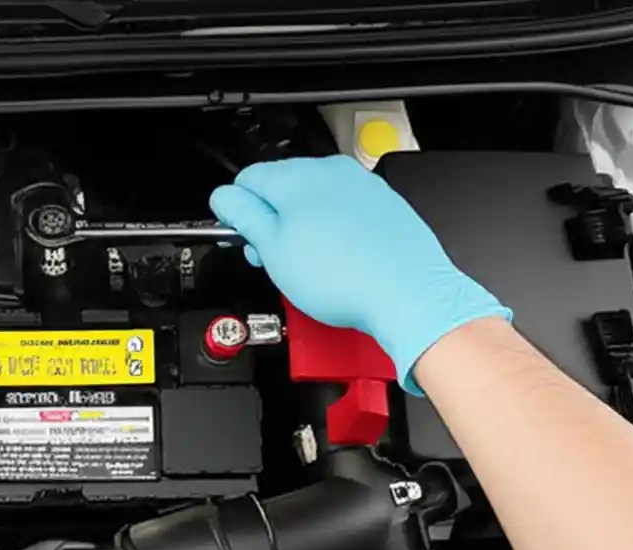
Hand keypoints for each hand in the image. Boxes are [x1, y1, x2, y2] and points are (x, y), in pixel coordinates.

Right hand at [209, 155, 509, 393]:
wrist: (408, 293)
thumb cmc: (345, 276)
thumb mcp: (274, 250)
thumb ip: (243, 216)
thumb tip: (224, 197)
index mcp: (297, 176)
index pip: (247, 180)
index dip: (238, 213)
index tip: (243, 237)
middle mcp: (331, 171)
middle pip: (281, 190)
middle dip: (270, 224)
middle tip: (273, 259)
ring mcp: (361, 186)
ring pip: (314, 201)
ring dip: (301, 229)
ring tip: (306, 267)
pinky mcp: (383, 205)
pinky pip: (345, 213)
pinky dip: (333, 233)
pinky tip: (336, 262)